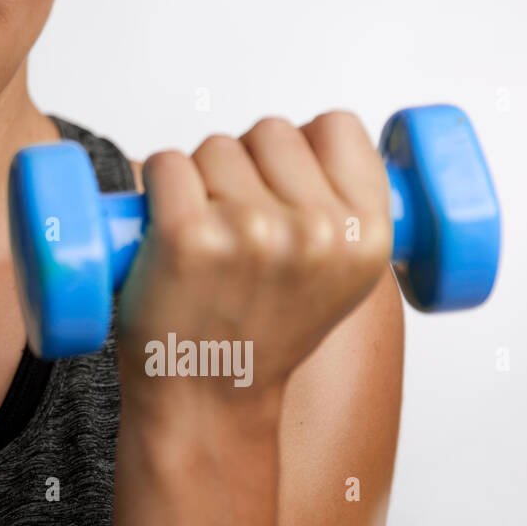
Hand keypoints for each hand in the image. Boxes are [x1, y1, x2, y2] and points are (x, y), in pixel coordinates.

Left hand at [117, 112, 392, 407]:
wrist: (206, 400)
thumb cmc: (261, 331)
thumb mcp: (340, 274)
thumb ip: (344, 207)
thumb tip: (318, 136)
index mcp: (368, 235)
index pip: (336, 125)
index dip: (301, 150)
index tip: (282, 190)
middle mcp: (316, 231)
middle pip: (268, 130)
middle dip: (246, 167)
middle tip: (238, 232)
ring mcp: (251, 231)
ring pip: (215, 146)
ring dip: (200, 180)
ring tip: (207, 244)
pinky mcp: (186, 235)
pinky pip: (166, 164)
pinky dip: (158, 188)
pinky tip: (167, 234)